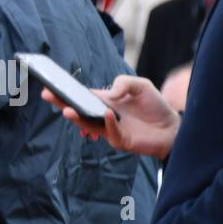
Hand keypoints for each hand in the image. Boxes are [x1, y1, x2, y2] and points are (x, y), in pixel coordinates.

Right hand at [41, 74, 179, 160]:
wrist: (174, 127)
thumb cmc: (155, 106)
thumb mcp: (141, 85)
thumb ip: (124, 82)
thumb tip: (108, 93)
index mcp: (104, 101)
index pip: (80, 96)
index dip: (66, 91)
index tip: (50, 84)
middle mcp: (103, 116)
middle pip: (77, 110)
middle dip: (61, 103)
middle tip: (47, 96)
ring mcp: (110, 129)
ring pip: (88, 125)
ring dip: (77, 118)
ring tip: (67, 110)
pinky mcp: (122, 141)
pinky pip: (111, 133)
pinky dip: (107, 124)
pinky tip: (106, 114)